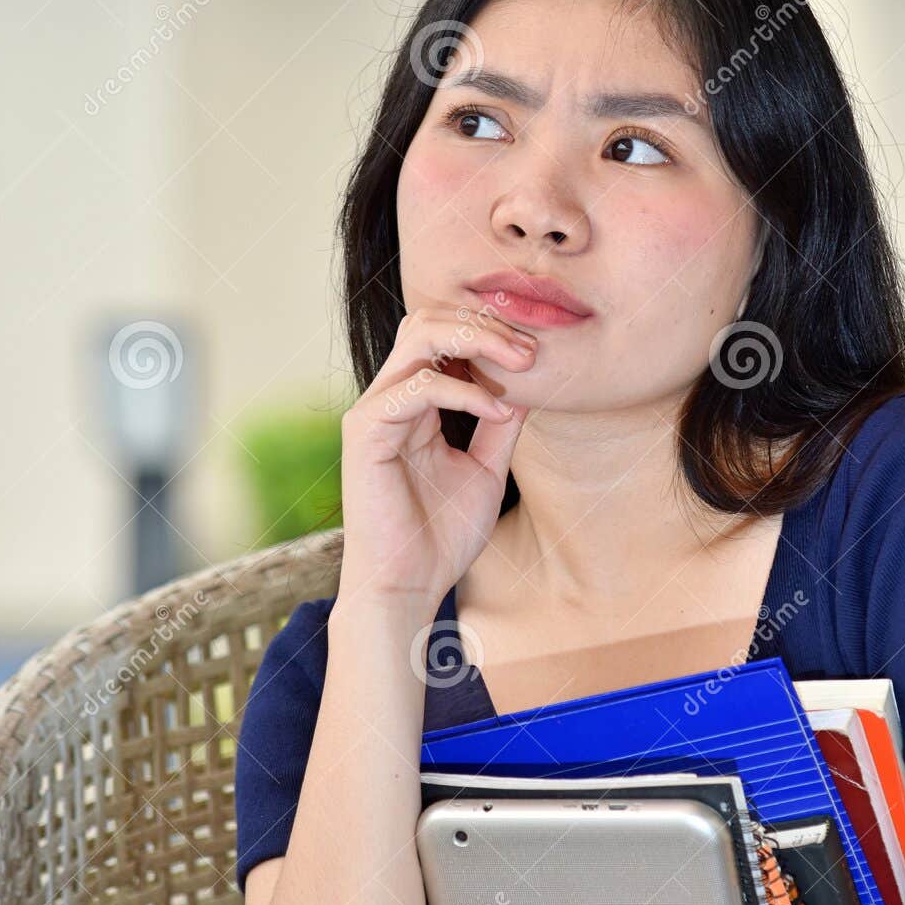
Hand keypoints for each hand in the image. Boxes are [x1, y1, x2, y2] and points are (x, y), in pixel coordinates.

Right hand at [337, 305, 535, 608]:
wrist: (409, 585)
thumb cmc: (441, 535)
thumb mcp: (486, 468)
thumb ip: (499, 423)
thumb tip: (527, 382)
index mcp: (413, 403)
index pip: (443, 336)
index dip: (491, 332)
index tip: (538, 353)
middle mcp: (389, 398)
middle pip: (428, 320)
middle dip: (486, 325)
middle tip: (531, 351)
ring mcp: (374, 411)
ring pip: (419, 336)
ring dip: (478, 340)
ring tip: (521, 364)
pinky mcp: (366, 431)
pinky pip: (415, 386)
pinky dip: (463, 391)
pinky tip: (496, 412)